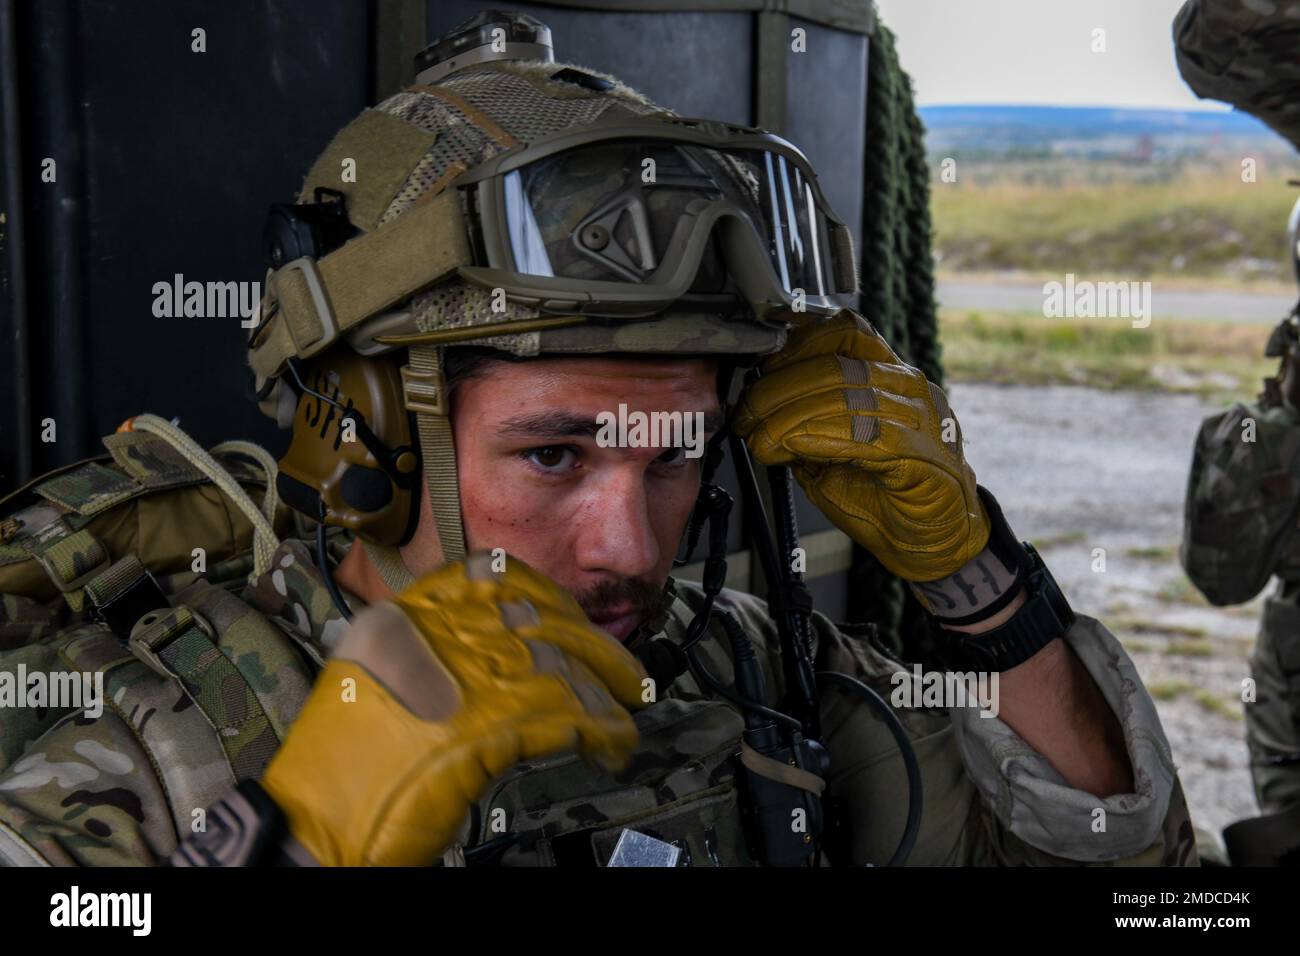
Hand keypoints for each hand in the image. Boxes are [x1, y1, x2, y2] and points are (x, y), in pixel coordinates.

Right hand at [261, 552, 645, 865]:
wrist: (320, 822)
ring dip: (604, 686)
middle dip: (589, 642)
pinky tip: (613, 741)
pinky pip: (568, 715)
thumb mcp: (382, 682)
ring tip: (624, 705)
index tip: (568, 610)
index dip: (541, 591)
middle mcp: (437, 632)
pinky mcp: (494, 725)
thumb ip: (439, 656)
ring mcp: (465, 674)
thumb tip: (504, 652)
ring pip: (561, 662)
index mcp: (403, 615)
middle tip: (621, 667)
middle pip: (539, 616)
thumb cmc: (346, 765)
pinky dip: (600, 728)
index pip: (488, 574)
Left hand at [733, 310, 988, 581]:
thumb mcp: (828, 453)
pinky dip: (820, 438)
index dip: (795, 346)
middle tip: (747, 416)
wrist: (930, 542)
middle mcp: (908, 386)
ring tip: (761, 438)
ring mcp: (921, 417)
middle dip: (778, 389)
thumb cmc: (882, 495)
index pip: (844, 332)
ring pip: (846, 396)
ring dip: (790, 418)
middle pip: (836, 364)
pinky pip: (866, 435)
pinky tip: (793, 448)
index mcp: (888, 374)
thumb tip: (757, 410)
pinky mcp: (924, 454)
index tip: (758, 372)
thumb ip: (802, 426)